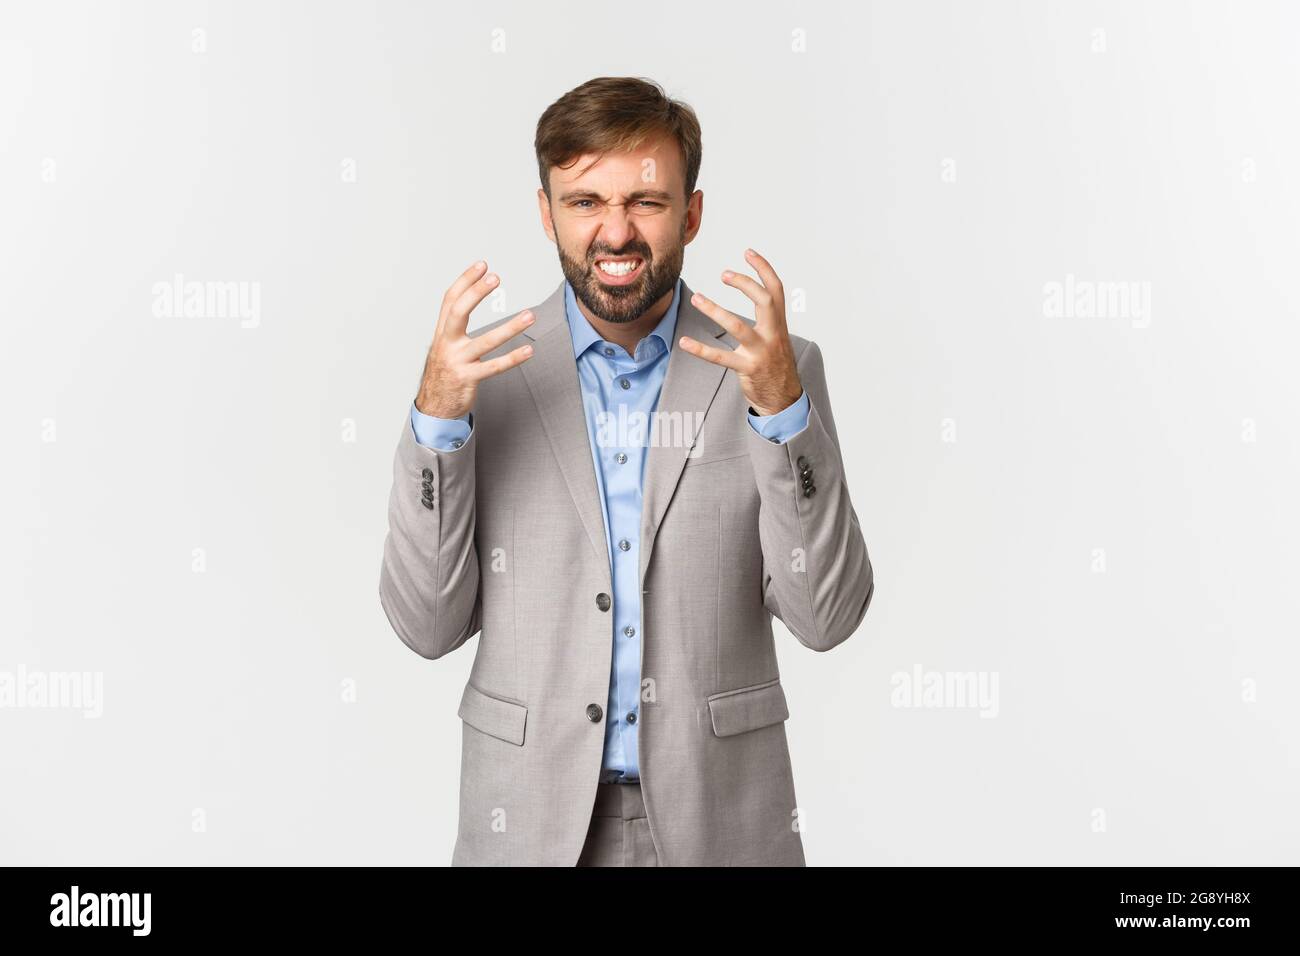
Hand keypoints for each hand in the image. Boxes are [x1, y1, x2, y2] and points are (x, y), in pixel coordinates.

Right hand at [415, 261, 535, 418]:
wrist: (434, 406)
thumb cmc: (444, 372)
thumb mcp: (444, 345)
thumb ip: (454, 325)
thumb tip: (469, 297)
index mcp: (441, 332)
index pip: (450, 300)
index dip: (465, 281)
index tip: (482, 265)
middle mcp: (447, 344)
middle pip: (459, 312)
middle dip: (476, 293)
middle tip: (496, 277)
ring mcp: (457, 361)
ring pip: (485, 341)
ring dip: (510, 327)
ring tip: (530, 315)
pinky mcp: (468, 378)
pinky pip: (494, 367)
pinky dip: (513, 358)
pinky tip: (529, 350)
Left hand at [679, 249, 802, 415]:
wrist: (785, 400)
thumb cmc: (777, 367)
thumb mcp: (778, 339)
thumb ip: (769, 319)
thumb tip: (760, 297)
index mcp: (779, 325)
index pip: (776, 290)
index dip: (763, 269)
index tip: (748, 253)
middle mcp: (773, 335)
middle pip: (764, 301)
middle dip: (745, 284)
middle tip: (724, 274)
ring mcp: (760, 352)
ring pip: (737, 326)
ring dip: (715, 310)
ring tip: (696, 298)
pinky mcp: (747, 368)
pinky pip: (721, 357)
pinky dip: (701, 349)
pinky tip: (685, 342)